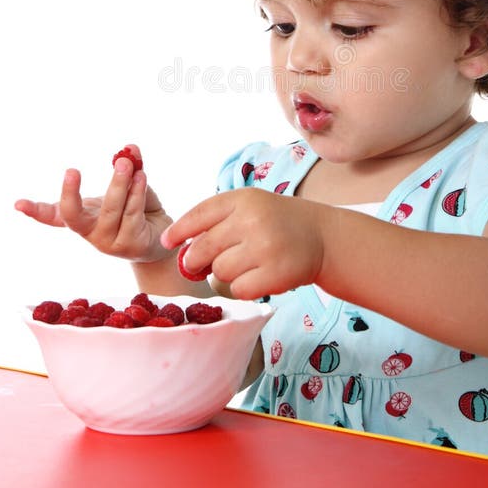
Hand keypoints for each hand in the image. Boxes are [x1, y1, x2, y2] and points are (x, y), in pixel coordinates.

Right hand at [15, 144, 173, 262]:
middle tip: (71, 170)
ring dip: (117, 183)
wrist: (160, 237)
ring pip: (111, 211)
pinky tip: (141, 176)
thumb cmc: (137, 209)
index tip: (18, 204)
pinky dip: (136, 192)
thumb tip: (130, 147)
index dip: (36, 210)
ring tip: (123, 163)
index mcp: (82, 216)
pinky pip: (132, 214)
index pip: (53, 215)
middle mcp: (90, 232)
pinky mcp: (130, 245)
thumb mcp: (130, 185)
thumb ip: (128, 167)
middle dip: (70, 194)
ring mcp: (108, 242)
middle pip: (73, 217)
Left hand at [161, 187, 327, 299]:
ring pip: (219, 271)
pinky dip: (242, 287)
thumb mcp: (250, 206)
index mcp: (244, 199)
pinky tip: (256, 277)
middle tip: (199, 265)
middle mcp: (253, 220)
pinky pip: (238, 289)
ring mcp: (265, 247)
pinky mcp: (275, 274)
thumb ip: (217, 220)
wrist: (321, 236)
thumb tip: (180, 249)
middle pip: (203, 248)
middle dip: (196, 260)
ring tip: (243, 266)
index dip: (179, 231)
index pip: (199, 215)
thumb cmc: (277, 222)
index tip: (167, 242)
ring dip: (224, 274)